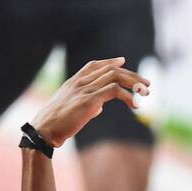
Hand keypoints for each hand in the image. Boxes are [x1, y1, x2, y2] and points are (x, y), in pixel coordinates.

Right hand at [31, 57, 149, 147]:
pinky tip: (135, 105)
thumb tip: (100, 107)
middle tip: (146, 83)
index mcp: (74, 81)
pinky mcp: (89, 100)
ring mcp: (85, 89)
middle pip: (109, 69)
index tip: (123, 61)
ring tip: (146, 92)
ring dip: (133, 83)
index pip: (94, 65)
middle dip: (130, 75)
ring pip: (114, 77)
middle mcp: (80, 82)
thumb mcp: (74, 109)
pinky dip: (127, 96)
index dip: (110, 62)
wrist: (46, 129)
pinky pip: (113, 91)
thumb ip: (88, 103)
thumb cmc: (58, 123)